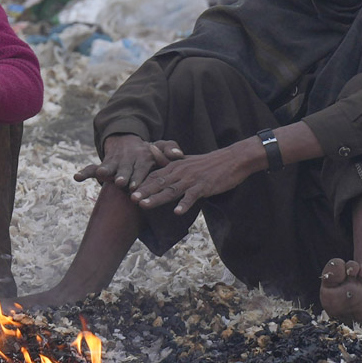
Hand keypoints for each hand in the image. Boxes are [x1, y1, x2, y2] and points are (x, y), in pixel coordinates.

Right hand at [74, 134, 183, 190]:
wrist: (127, 141)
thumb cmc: (149, 150)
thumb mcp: (160, 147)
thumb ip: (170, 150)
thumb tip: (180, 155)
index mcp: (142, 157)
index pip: (141, 168)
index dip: (138, 176)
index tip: (136, 185)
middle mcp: (126, 159)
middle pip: (124, 169)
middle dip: (122, 175)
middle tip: (121, 182)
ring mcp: (114, 162)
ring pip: (108, 166)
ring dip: (105, 171)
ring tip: (102, 176)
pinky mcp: (103, 165)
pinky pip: (92, 168)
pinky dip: (84, 172)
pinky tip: (76, 178)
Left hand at [130, 145, 251, 214]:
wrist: (232, 159)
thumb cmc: (208, 163)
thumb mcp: (186, 160)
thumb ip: (169, 160)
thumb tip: (152, 150)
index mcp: (175, 166)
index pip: (155, 175)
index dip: (142, 183)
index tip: (129, 191)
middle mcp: (181, 172)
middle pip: (159, 183)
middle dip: (144, 191)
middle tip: (131, 199)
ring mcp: (192, 179)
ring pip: (171, 190)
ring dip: (157, 198)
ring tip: (144, 205)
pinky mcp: (204, 186)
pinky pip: (192, 196)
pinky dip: (185, 204)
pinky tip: (177, 212)